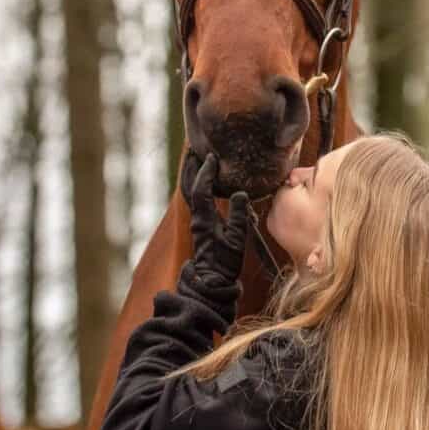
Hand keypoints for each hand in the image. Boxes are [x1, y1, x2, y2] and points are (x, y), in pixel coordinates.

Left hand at [181, 150, 249, 288]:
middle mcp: (198, 217)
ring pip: (189, 191)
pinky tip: (203, 179)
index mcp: (205, 219)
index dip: (205, 172)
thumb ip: (238, 216)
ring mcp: (197, 220)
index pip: (202, 189)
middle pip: (189, 187)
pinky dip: (196, 184)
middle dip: (191, 167)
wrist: (212, 280)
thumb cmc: (226, 262)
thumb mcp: (237, 240)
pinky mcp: (200, 224)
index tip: (211, 157)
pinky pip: (195, 197)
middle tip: (194, 149)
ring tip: (196, 158)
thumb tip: (239, 193)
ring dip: (191, 174)